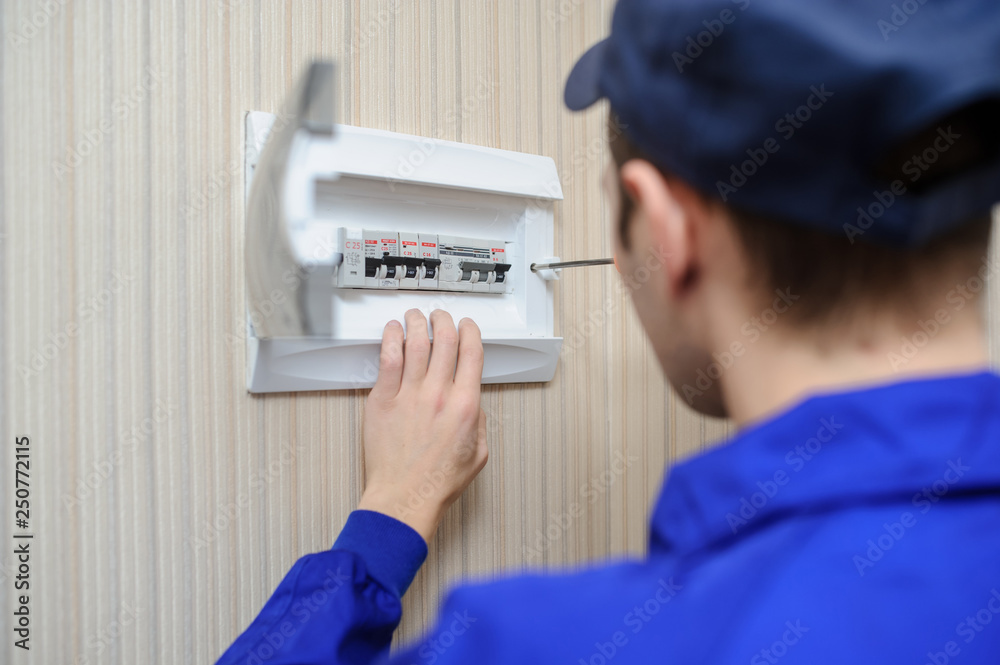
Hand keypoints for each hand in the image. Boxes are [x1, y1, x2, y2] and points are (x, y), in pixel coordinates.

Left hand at [358, 309, 487, 542]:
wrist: (404, 497)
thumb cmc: (436, 482)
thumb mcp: (478, 454)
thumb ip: (480, 423)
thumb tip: (474, 404)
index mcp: (465, 406)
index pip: (472, 353)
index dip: (471, 332)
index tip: (467, 326)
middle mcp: (438, 395)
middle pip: (445, 340)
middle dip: (444, 320)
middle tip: (440, 316)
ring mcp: (409, 395)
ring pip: (416, 343)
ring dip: (418, 323)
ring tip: (416, 316)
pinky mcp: (383, 400)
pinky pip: (388, 359)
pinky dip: (391, 338)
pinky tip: (393, 331)